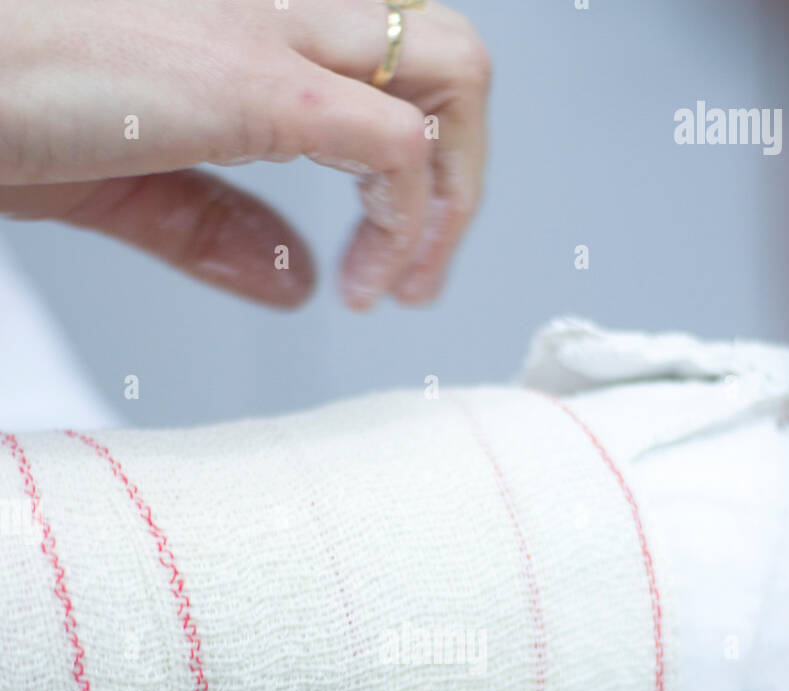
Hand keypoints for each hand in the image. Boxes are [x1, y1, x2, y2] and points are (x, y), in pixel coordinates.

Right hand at [0, 0, 489, 308]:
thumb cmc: (7, 94)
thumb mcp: (128, 169)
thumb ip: (218, 221)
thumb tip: (299, 284)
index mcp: (257, 8)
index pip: (392, 47)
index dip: (422, 146)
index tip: (387, 245)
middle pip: (445, 48)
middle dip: (462, 171)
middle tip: (417, 270)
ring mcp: (274, 26)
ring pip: (455, 71)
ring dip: (454, 196)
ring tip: (401, 283)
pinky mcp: (256, 85)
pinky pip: (397, 148)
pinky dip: (406, 225)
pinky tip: (360, 285)